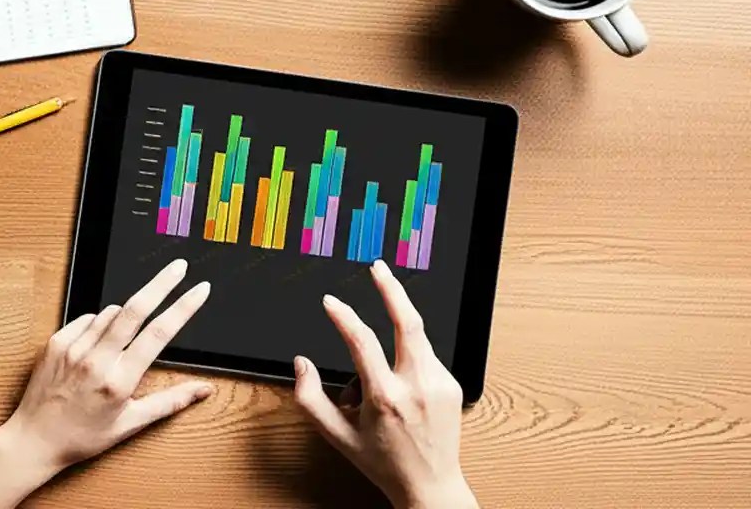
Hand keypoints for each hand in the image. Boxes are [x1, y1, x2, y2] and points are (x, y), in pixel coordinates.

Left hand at [0, 259, 213, 473]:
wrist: (34, 439)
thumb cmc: (83, 436)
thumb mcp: (131, 424)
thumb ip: (170, 402)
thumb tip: (204, 389)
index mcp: (119, 381)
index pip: (159, 334)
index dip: (183, 307)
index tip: (199, 290)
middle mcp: (96, 360)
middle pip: (135, 308)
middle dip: (161, 283)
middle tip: (178, 266)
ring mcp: (73, 348)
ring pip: (110, 312)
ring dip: (125, 313)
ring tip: (124, 339)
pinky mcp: (56, 342)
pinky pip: (87, 319)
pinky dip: (99, 323)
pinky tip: (98, 344)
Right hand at [293, 260, 476, 508]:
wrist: (431, 486)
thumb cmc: (382, 463)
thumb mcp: (337, 437)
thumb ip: (310, 398)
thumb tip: (302, 363)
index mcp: (386, 398)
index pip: (362, 342)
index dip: (344, 316)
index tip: (330, 302)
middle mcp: (417, 387)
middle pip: (409, 322)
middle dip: (392, 289)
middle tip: (378, 267)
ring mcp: (439, 384)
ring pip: (416, 337)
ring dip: (394, 333)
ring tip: (374, 374)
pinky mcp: (451, 384)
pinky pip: (423, 356)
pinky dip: (404, 359)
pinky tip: (396, 388)